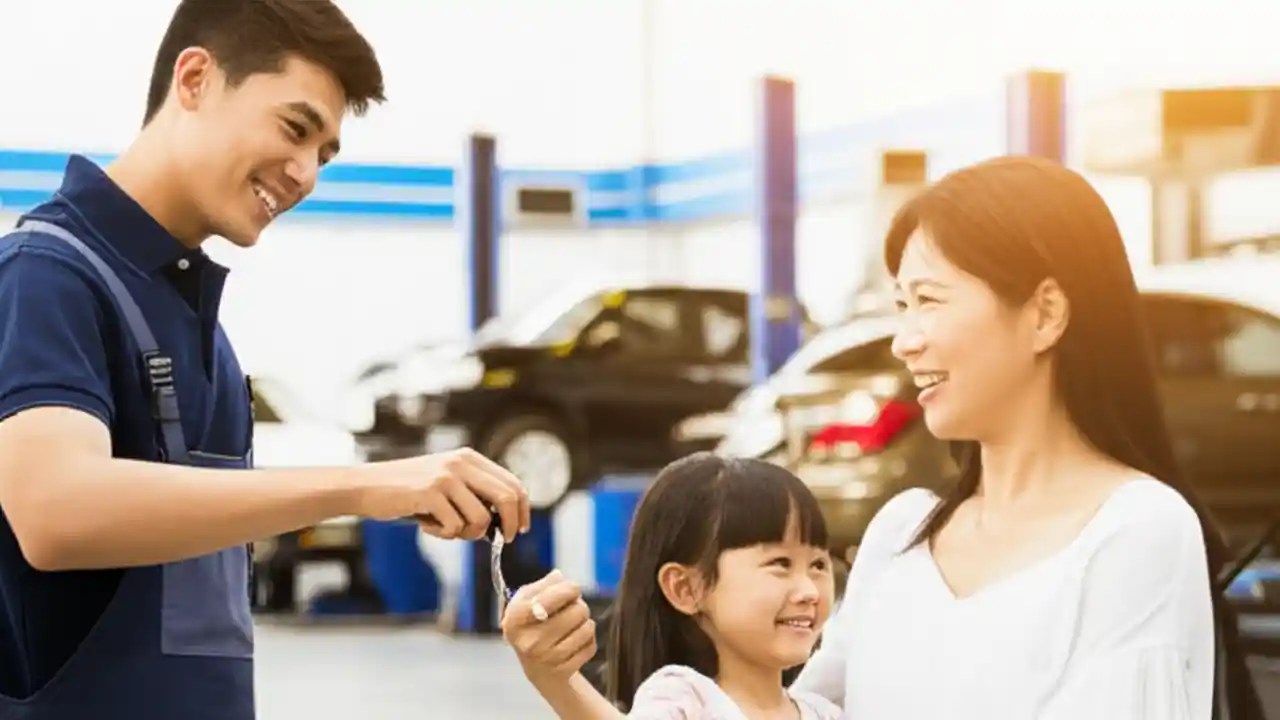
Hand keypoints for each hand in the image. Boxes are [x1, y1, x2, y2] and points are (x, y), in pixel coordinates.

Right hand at [356, 447, 529, 540]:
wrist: (367, 486)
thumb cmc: (409, 491)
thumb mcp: (446, 482)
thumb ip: (474, 494)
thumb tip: (505, 522)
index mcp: (469, 458)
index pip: (512, 483)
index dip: (522, 509)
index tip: (519, 529)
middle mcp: (461, 463)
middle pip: (507, 497)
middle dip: (509, 525)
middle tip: (502, 541)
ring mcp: (445, 477)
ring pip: (481, 518)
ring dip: (466, 533)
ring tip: (444, 528)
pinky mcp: (430, 493)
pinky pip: (454, 526)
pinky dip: (443, 534)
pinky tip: (425, 524)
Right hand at [502, 570, 597, 683]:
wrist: (535, 668)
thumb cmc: (532, 625)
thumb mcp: (527, 600)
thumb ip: (544, 585)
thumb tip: (560, 577)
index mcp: (516, 618)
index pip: (556, 595)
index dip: (570, 588)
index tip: (572, 589)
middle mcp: (529, 640)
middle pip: (578, 610)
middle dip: (579, 605)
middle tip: (571, 610)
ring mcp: (546, 658)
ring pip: (587, 628)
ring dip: (585, 622)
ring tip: (574, 624)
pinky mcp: (563, 671)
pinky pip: (591, 646)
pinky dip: (588, 640)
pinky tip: (576, 641)